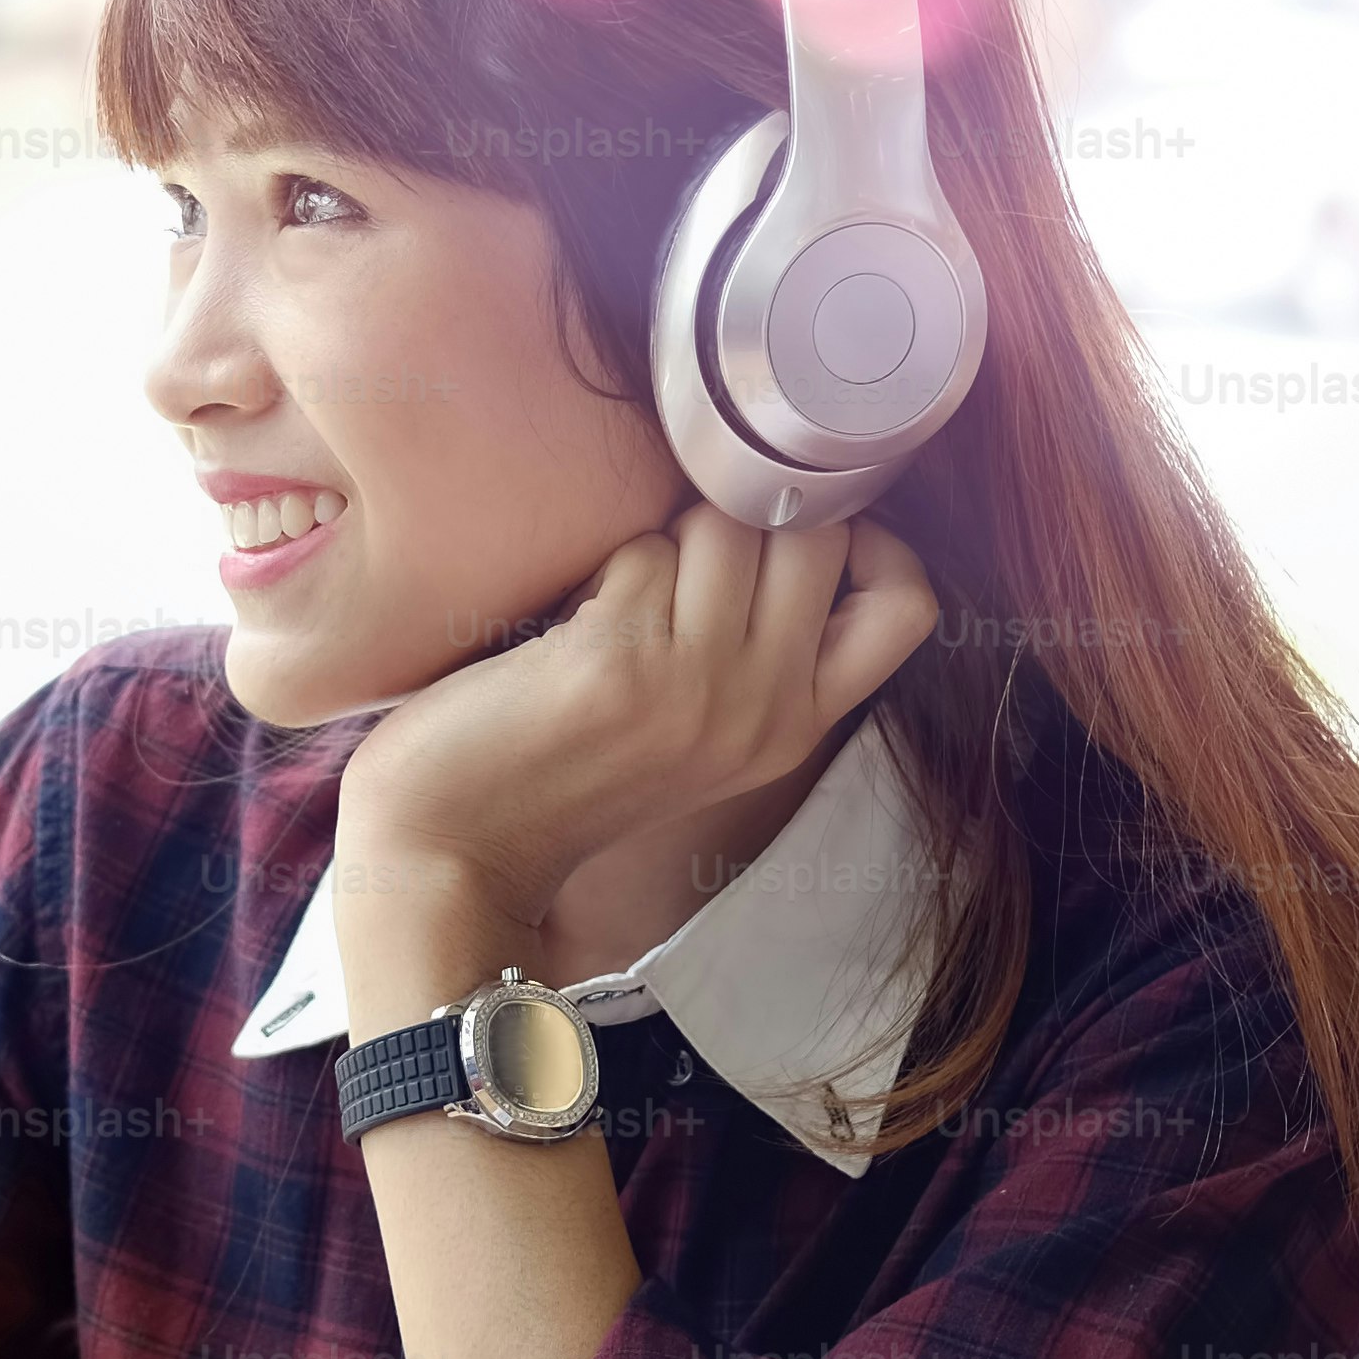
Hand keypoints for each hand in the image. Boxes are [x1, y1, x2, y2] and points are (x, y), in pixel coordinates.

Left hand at [331, 505, 940, 984]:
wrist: (452, 847)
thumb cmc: (558, 765)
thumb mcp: (695, 724)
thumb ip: (755, 645)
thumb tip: (781, 510)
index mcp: (796, 726)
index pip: (906, 605)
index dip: (867, 540)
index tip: (796, 532)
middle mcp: (766, 709)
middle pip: (820, 536)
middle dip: (752, 511)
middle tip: (685, 550)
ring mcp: (701, 686)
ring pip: (729, 523)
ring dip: (669, 530)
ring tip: (619, 592)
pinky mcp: (624, 660)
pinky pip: (644, 548)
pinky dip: (605, 563)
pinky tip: (570, 621)